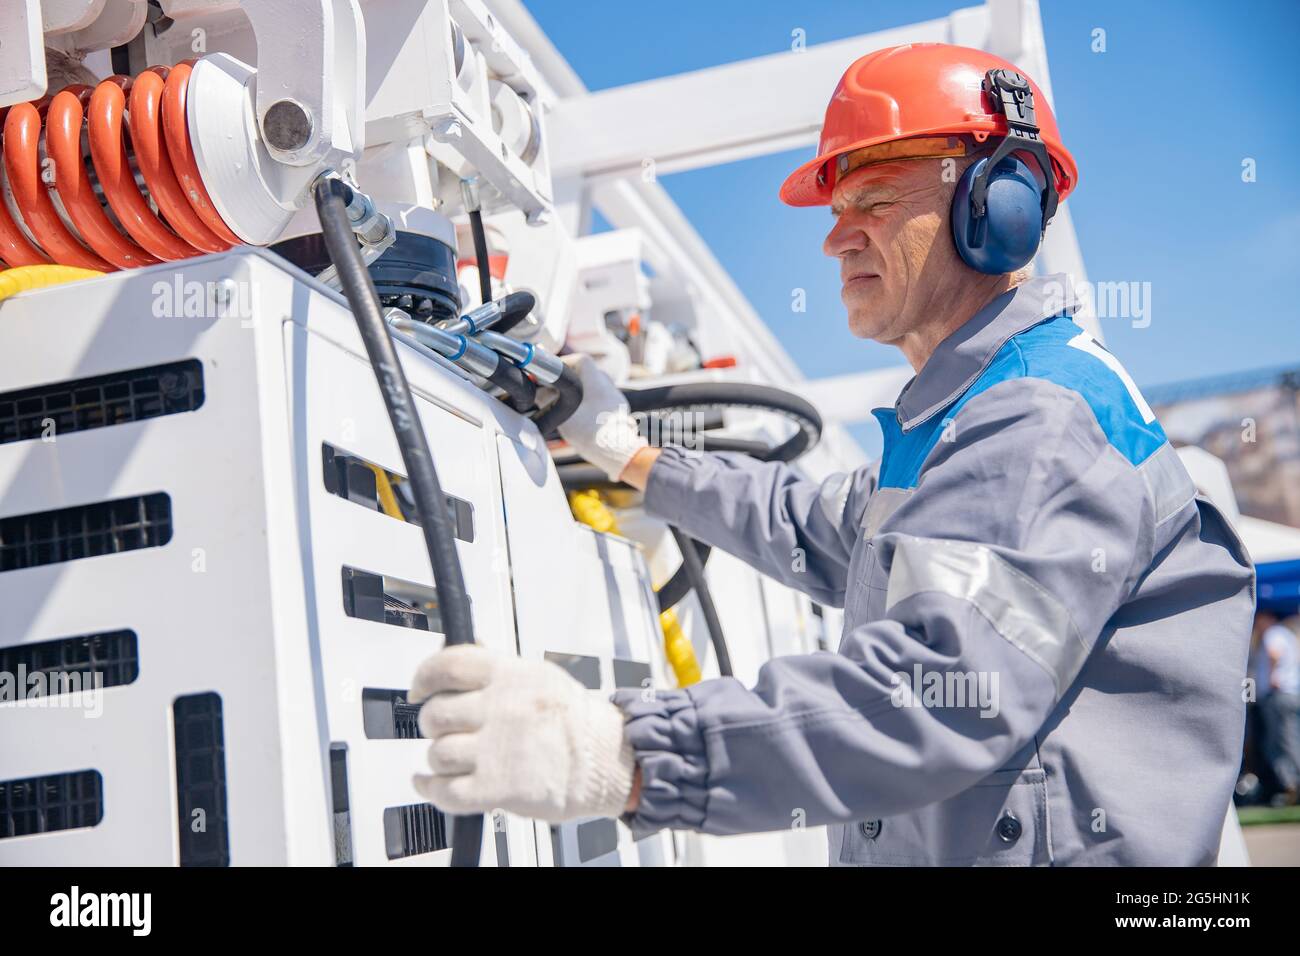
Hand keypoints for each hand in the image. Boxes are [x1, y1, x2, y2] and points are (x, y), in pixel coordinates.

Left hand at [409, 646, 635, 822]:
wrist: (610, 760)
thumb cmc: (574, 722)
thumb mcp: (539, 677)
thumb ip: (497, 669)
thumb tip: (461, 653)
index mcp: (511, 676)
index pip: (448, 665)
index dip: (424, 677)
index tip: (419, 689)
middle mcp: (502, 709)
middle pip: (436, 713)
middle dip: (434, 724)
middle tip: (445, 729)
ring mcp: (499, 749)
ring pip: (439, 753)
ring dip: (439, 759)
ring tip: (453, 759)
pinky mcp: (500, 788)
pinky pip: (447, 791)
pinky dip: (431, 789)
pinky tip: (431, 783)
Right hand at [556, 354, 647, 481]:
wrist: (617, 452)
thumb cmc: (593, 434)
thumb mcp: (564, 416)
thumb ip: (548, 400)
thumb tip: (539, 391)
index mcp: (597, 380)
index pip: (580, 360)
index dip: (565, 363)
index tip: (555, 375)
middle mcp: (608, 385)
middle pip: (586, 373)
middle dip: (570, 381)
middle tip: (558, 392)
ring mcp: (615, 397)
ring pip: (593, 387)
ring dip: (579, 393)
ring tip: (568, 407)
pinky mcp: (617, 410)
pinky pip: (599, 400)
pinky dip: (588, 403)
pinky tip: (581, 417)